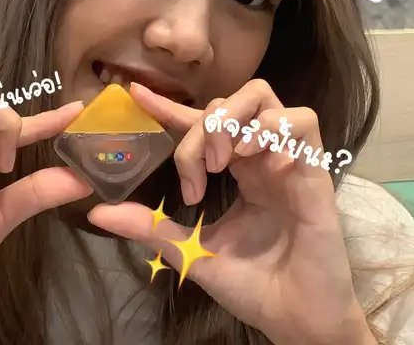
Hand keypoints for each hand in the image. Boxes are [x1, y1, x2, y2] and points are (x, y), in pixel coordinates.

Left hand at [88, 79, 373, 344]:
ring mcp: (288, 158)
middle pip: (228, 102)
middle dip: (202, 128)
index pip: (201, 123)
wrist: (296, 320)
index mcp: (238, 169)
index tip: (136, 94)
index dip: (170, 106)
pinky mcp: (315, 169)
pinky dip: (270, 128)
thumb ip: (152, 226)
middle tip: (199, 170)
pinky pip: (302, 121)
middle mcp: (261, 156)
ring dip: (231, 120)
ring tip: (223, 162)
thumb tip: (97, 212)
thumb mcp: (193, 251)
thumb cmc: (252, 286)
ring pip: (261, 98)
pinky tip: (249, 157)